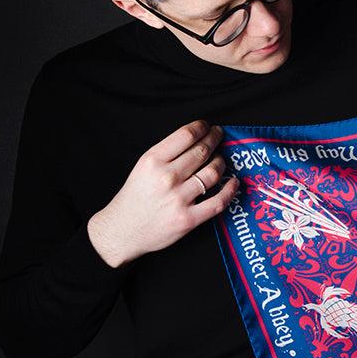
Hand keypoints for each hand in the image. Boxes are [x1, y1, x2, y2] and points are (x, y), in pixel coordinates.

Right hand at [87, 119, 239, 267]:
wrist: (122, 230)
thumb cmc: (135, 197)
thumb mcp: (143, 167)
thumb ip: (166, 154)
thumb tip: (196, 139)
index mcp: (153, 161)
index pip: (186, 136)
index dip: (202, 128)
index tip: (208, 127)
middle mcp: (166, 178)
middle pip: (202, 151)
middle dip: (214, 139)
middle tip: (219, 136)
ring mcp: (179, 199)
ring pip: (213, 172)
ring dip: (221, 163)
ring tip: (220, 160)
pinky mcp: (188, 219)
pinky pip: (218, 202)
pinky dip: (230, 190)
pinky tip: (234, 182)